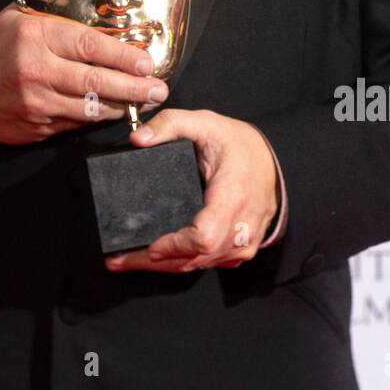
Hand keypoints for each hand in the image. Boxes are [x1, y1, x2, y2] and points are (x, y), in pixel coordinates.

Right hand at [0, 4, 168, 146]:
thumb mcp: (19, 20)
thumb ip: (57, 22)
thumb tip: (101, 25)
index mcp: (36, 38)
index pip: (91, 46)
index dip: (125, 56)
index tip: (147, 62)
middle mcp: (38, 71)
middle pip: (98, 82)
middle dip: (135, 87)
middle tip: (158, 88)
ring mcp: (38, 103)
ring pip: (91, 108)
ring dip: (122, 105)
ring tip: (144, 101)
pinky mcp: (37, 127)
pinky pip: (75, 123)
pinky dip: (96, 117)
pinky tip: (112, 111)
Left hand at [104, 109, 280, 273]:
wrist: (273, 161)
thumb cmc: (240, 144)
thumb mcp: (205, 122)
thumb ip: (170, 124)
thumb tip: (137, 139)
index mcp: (233, 197)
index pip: (205, 237)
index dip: (176, 246)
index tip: (149, 245)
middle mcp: (241, 228)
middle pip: (195, 259)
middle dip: (153, 263)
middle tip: (116, 260)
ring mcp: (242, 244)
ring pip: (198, 266)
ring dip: (161, 267)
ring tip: (123, 261)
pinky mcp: (238, 250)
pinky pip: (206, 264)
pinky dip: (178, 264)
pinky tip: (152, 261)